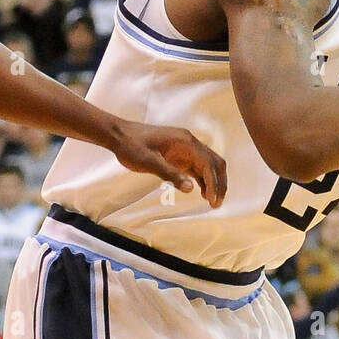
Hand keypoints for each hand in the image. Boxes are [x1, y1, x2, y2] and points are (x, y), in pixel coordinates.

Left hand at [106, 120, 226, 207]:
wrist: (119, 135)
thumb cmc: (132, 145)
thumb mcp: (148, 161)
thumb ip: (170, 174)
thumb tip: (191, 188)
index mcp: (185, 141)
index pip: (208, 162)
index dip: (213, 182)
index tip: (212, 200)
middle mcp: (189, 143)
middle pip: (214, 162)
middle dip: (219, 182)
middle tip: (216, 203)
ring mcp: (185, 149)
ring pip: (208, 165)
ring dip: (213, 182)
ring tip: (213, 202)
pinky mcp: (180, 155)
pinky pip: (197, 168)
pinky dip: (204, 180)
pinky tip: (203, 194)